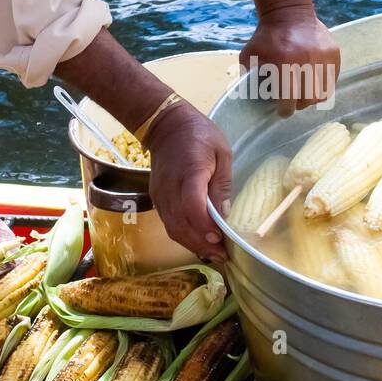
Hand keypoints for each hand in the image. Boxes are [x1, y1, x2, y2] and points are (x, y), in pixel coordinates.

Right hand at [143, 102, 232, 261]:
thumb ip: (222, 184)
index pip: (192, 206)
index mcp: (190, 172)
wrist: (165, 125)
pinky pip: (169, 223)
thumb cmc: (199, 134)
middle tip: (223, 255)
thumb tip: (224, 214)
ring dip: (193, 244)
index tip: (220, 238)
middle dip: (202, 244)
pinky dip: (184, 236)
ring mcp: (160, 195)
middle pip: (181, 224)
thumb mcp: (221, 152)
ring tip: (214, 254)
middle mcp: (170, 188)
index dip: (205, 226)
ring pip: (173, 228)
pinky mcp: (156, 198)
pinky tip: (199, 241)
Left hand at [238, 4, 340, 116]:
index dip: (285, 110)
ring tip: (304, 90)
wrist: (289, 12)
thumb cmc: (266, 37)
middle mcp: (306, 63)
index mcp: (284, 65)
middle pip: (308, 99)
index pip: (289, 102)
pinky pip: (331, 80)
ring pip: (322, 92)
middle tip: (294, 100)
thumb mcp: (249, 56)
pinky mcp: (333, 55)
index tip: (283, 110)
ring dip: (312, 96)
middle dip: (300, 103)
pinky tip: (313, 78)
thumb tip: (253, 100)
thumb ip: (249, 78)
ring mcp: (323, 59)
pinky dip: (322, 84)